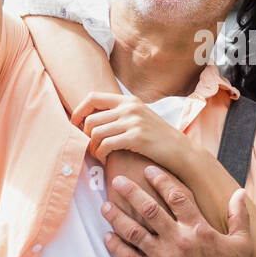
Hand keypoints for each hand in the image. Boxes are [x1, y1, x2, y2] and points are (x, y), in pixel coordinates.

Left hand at [71, 92, 188, 167]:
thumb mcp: (140, 118)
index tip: (75, 126)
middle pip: (91, 119)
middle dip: (84, 136)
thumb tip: (92, 119)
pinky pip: (106, 145)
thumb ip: (120, 114)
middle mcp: (130, 108)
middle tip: (89, 147)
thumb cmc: (158, 138)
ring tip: (98, 155)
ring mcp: (133, 121)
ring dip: (92, 148)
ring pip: (95, 133)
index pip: (92, 97)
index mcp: (129, 100)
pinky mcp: (136, 137)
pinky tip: (105, 159)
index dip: (78, 111)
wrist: (181, 150)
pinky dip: (100, 154)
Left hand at [101, 166, 252, 256]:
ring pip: (134, 233)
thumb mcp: (242, 243)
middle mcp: (178, 240)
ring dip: (117, 218)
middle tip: (118, 181)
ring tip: (105, 206)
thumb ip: (239, 216)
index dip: (161, 181)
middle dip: (132, 193)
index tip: (148, 170)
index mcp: (198, 229)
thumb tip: (240, 192)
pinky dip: (117, 247)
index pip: (176, 197)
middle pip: (149, 210)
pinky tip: (107, 237)